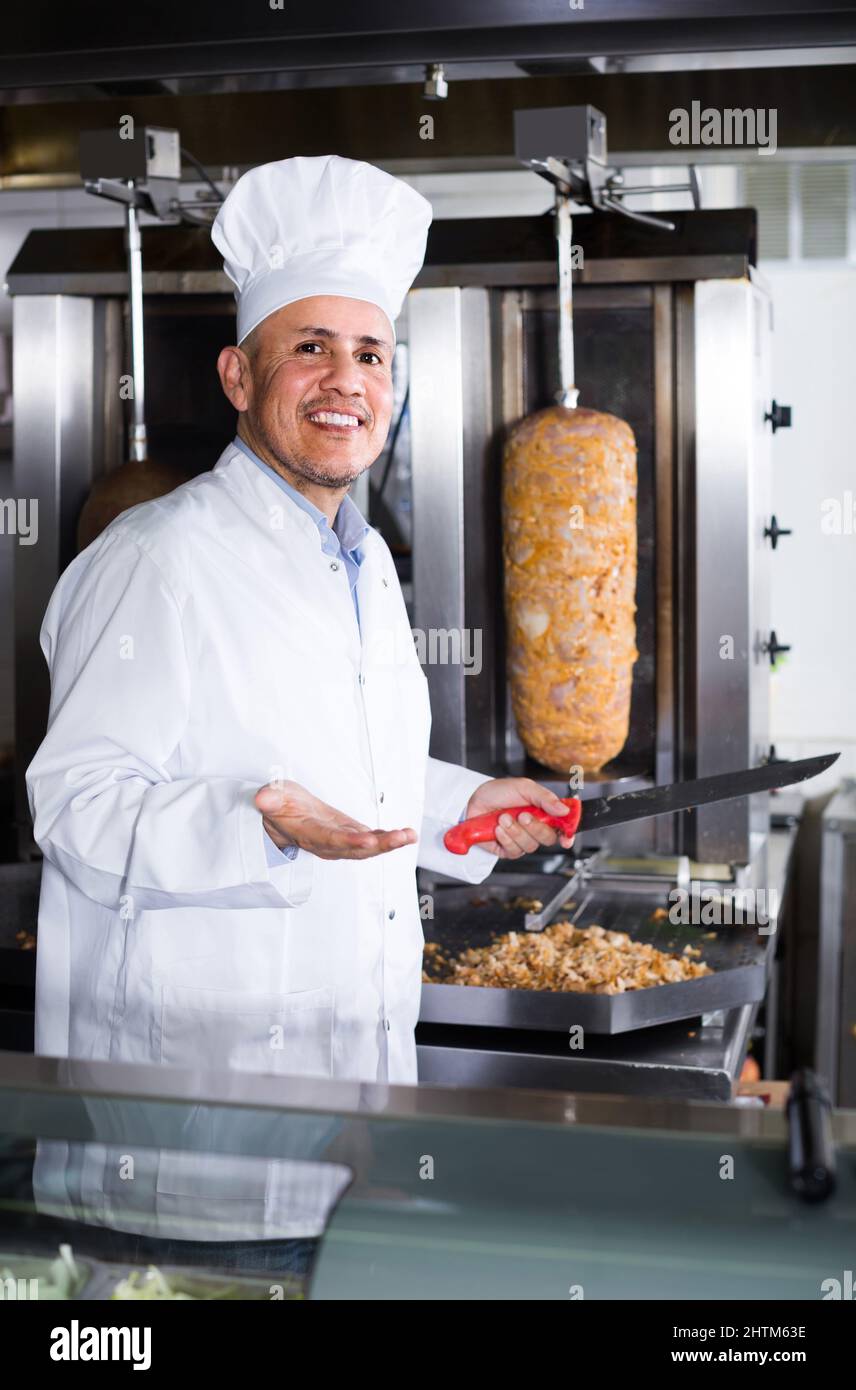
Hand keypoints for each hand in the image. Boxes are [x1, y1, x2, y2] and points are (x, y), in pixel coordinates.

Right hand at [255, 781, 416, 860]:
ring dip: (389, 843)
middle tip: (400, 838)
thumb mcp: (273, 798)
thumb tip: (263, 799)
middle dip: (379, 846)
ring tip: (408, 835)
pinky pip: (371, 840)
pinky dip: (389, 838)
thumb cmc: (281, 806)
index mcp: (310, 834)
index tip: (366, 840)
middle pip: (355, 850)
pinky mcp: (351, 836)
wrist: (284, 817)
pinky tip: (405, 834)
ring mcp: (342, 841)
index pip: (330, 841)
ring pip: (367, 848)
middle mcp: (328, 843)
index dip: (349, 843)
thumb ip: (271, 799)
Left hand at [464, 777, 575, 859]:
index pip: (562, 827)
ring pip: (530, 846)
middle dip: (535, 828)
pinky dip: (506, 839)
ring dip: (516, 831)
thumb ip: (546, 798)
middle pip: (548, 839)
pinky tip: (498, 829)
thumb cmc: (499, 792)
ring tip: (504, 818)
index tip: (566, 838)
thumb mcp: (524, 787)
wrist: (473, 799)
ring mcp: (521, 839)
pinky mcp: (507, 849)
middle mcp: (534, 828)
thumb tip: (564, 810)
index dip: (568, 834)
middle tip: (523, 815)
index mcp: (543, 813)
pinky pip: (514, 851)